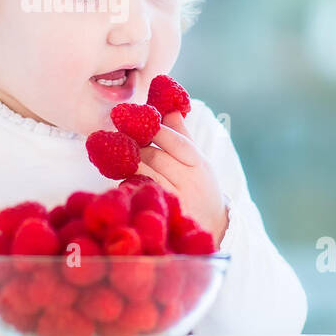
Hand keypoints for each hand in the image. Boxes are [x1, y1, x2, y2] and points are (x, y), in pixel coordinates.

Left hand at [136, 111, 228, 244]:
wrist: (213, 225)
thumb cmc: (201, 187)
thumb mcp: (199, 160)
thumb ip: (182, 135)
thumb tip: (168, 109)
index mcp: (199, 163)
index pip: (178, 142)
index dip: (157, 130)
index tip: (140, 120)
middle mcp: (190, 181)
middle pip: (156, 158)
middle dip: (137, 146)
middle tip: (123, 138)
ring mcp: (176, 199)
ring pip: (146, 175)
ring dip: (131, 164)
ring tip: (122, 157)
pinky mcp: (164, 213)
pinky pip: (141, 192)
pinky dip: (131, 183)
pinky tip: (128, 179)